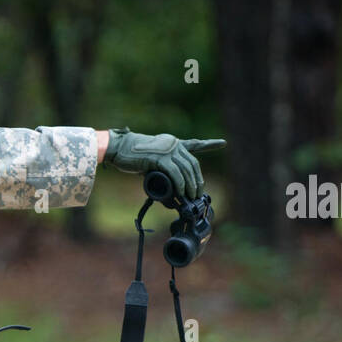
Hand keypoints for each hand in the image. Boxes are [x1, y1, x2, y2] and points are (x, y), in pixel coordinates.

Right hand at [103, 129, 224, 198]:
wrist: (119, 149)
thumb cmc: (133, 157)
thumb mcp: (152, 163)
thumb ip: (162, 173)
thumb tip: (169, 192)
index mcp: (173, 144)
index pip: (195, 144)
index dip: (210, 144)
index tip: (223, 143)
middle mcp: (174, 145)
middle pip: (193, 164)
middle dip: (198, 180)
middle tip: (198, 194)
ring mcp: (168, 150)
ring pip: (186, 170)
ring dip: (190, 186)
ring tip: (191, 197)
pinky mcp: (160, 158)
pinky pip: (175, 173)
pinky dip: (180, 184)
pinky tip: (181, 192)